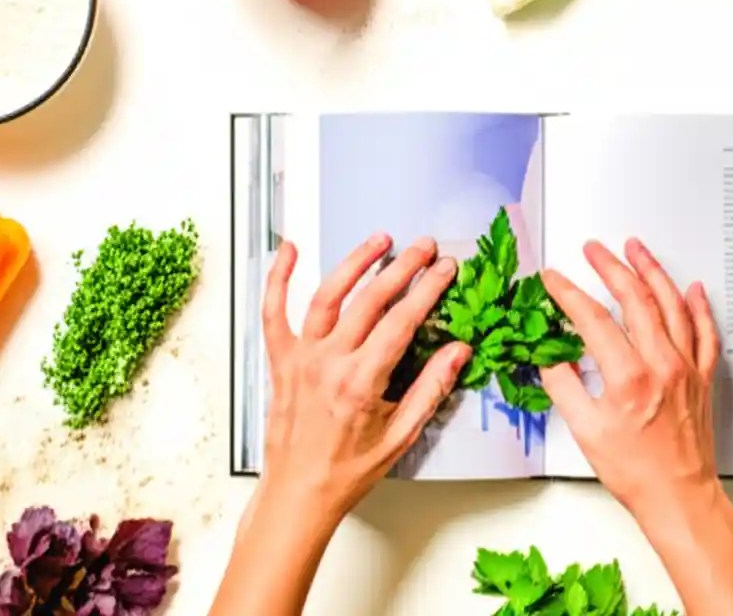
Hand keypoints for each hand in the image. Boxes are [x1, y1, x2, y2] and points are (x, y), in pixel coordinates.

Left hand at [258, 233, 470, 516]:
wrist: (298, 493)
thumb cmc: (348, 471)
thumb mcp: (401, 435)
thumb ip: (431, 388)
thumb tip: (459, 351)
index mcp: (360, 383)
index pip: (401, 322)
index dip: (427, 290)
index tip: (446, 269)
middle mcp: (328, 364)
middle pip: (369, 301)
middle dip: (401, 268)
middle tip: (424, 248)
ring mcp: (300, 359)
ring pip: (327, 296)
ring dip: (354, 262)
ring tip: (379, 239)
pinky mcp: (280, 361)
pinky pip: (274, 312)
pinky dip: (277, 278)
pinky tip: (288, 250)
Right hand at [540, 238, 732, 615]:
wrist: (679, 496)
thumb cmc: (635, 472)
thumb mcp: (585, 430)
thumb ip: (564, 385)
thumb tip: (551, 355)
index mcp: (628, 376)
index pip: (592, 319)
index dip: (569, 293)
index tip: (554, 279)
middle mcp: (661, 364)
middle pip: (635, 299)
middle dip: (611, 267)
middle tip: (594, 249)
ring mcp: (686, 367)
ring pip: (672, 305)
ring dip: (653, 272)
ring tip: (637, 249)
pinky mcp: (702, 377)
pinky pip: (705, 332)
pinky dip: (699, 307)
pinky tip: (692, 289)